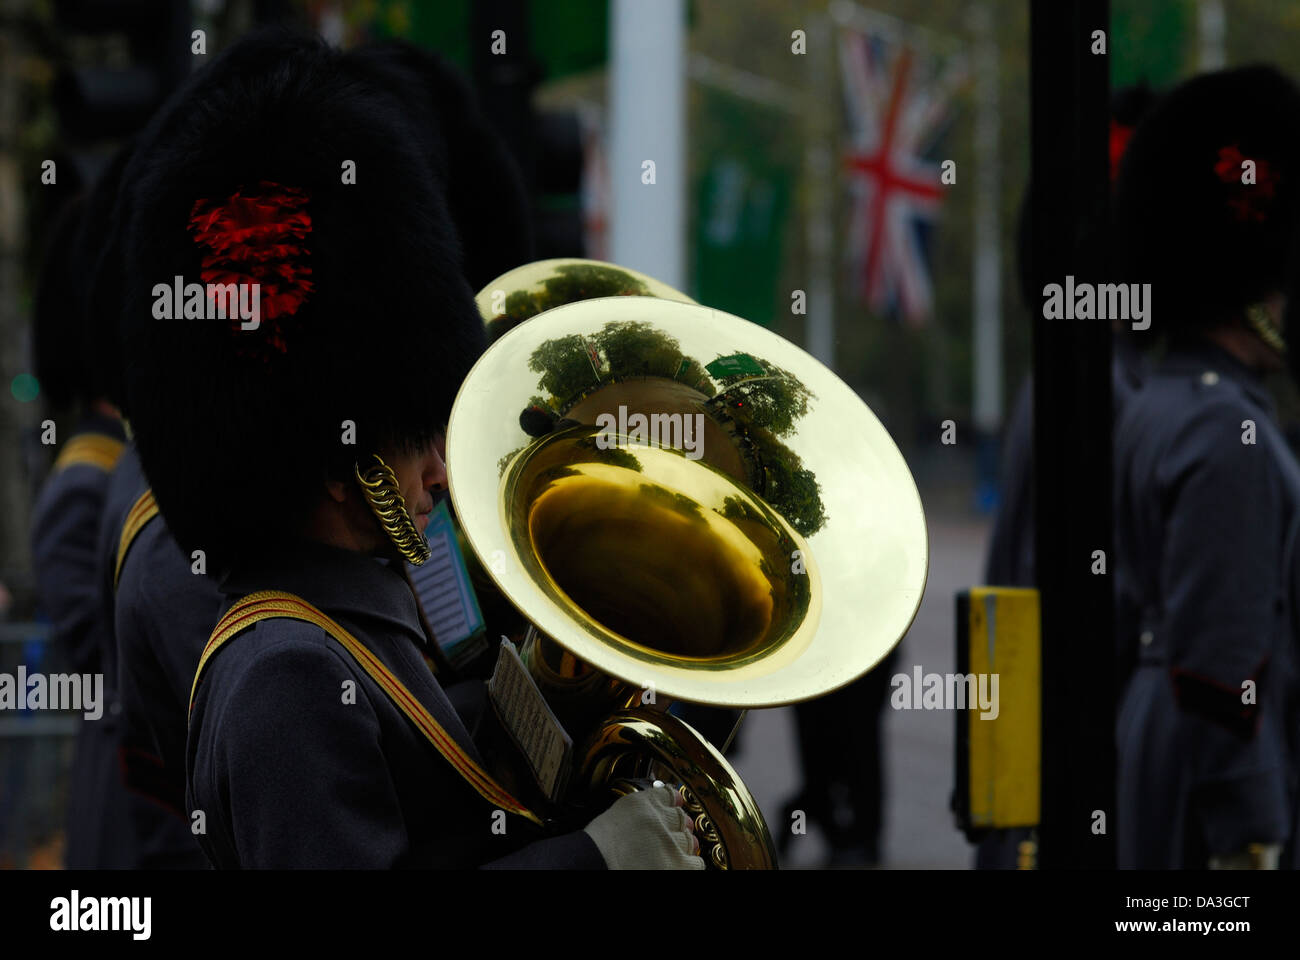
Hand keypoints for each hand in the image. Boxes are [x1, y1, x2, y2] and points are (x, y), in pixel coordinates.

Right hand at [583, 781, 703, 869]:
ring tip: (662, 857)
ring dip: (680, 847)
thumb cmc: (596, 852)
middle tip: (661, 841)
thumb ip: (636, 811)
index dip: (672, 804)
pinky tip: (674, 867)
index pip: (669, 795)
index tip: (673, 807)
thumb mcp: (613, 819)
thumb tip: (659, 807)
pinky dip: (688, 865)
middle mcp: (659, 819)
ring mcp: (671, 843)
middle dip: (675, 829)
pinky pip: (696, 863)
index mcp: (640, 804)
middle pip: (680, 818)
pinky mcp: (679, 865)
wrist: (595, 866)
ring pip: (689, 839)